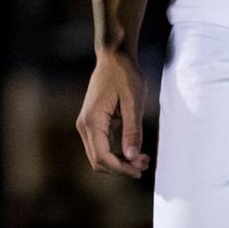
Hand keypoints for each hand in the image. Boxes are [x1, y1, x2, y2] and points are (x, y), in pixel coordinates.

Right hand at [76, 49, 150, 177]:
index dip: (121, 168)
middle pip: (98, 161)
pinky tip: (134, 149)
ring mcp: (86, 124)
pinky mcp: (93, 123)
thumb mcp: (133, 103)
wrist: (114, 57)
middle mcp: (84, 125)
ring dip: (119, 162)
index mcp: (92, 121)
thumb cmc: (125, 76)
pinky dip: (116, 153)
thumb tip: (132, 157)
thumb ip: (132, 131)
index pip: (102, 157)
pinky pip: (102, 146)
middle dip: (121, 168)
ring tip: (142, 158)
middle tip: (144, 163)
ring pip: (99, 156)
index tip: (140, 169)